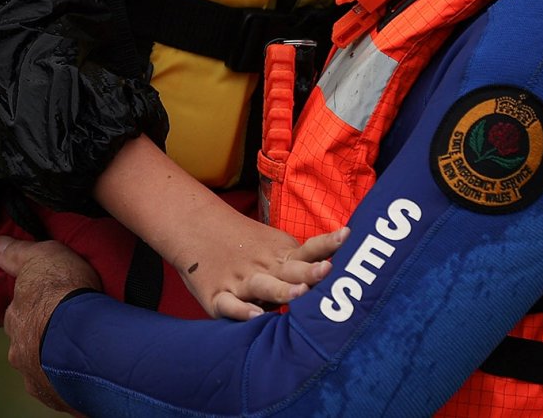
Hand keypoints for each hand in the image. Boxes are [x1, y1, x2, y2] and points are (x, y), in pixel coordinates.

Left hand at [0, 236, 101, 412]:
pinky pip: (62, 389)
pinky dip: (70, 381)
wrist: (83, 332)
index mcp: (15, 320)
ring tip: (80, 352)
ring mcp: (36, 376)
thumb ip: (16, 253)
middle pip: (28, 344)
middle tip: (66, 329)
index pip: (18, 315)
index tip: (46, 305)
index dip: (31, 309)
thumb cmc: (61, 290)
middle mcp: (20, 351)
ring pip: (43, 368)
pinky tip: (85, 373)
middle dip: (42, 338)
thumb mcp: (40, 256)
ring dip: (56, 361)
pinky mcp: (57, 396)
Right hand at [177, 211, 347, 320]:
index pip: (310, 248)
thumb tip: (342, 279)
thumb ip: (302, 262)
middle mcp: (264, 267)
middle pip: (291, 270)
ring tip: (299, 294)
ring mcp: (241, 281)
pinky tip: (255, 315)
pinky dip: (242, 311)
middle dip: (310, 272)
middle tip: (327, 271)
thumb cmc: (247, 247)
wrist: (196, 227)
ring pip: (263, 286)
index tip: (346, 235)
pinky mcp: (218, 296)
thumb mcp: (276, 247)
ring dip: (281, 290)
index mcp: (282, 255)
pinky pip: (230, 305)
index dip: (328, 244)